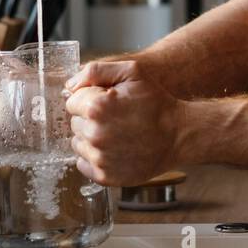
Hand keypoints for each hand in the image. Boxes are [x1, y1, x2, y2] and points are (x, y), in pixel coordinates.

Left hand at [63, 60, 185, 186]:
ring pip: (78, 143)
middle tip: (117, 117)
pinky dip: (95, 157)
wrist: (178, 135)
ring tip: (117, 133)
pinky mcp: (104, 176)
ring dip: (92, 138)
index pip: (72, 101)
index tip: (110, 102)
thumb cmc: (156, 103)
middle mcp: (94, 134)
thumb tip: (69, 85)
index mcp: (96, 107)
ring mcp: (99, 158)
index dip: (91, 98)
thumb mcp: (132, 72)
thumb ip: (96, 71)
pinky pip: (83, 163)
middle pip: (74, 123)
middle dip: (90, 118)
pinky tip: (114, 149)